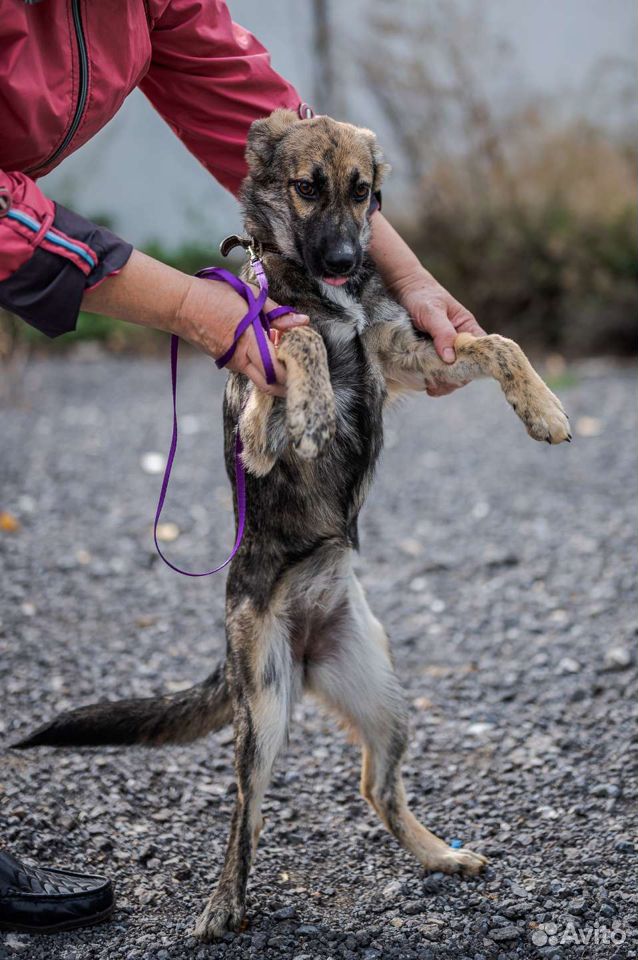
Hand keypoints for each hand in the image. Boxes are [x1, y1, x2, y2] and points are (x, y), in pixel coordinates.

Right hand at [82, 250, 307, 397]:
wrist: (180, 305)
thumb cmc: (215, 295)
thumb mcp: (249, 296)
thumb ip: (276, 313)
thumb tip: (303, 321)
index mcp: (249, 338)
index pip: (276, 367)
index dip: (292, 370)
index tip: (305, 363)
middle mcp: (240, 357)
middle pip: (269, 384)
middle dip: (286, 383)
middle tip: (300, 373)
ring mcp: (231, 363)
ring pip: (259, 379)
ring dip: (275, 375)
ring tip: (287, 359)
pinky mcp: (225, 363)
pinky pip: (248, 370)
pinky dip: (261, 366)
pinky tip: (268, 352)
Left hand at [367, 214, 484, 396]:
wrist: (400, 288)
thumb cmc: (421, 295)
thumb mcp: (432, 312)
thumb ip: (442, 333)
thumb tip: (450, 359)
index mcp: (467, 328)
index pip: (479, 352)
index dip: (473, 366)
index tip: (458, 375)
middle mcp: (458, 341)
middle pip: (464, 367)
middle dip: (453, 379)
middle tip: (439, 386)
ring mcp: (443, 349)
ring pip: (449, 373)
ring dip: (441, 382)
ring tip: (430, 388)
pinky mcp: (429, 355)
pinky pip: (434, 371)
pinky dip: (430, 379)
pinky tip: (424, 385)